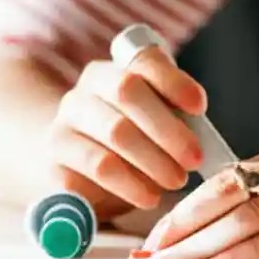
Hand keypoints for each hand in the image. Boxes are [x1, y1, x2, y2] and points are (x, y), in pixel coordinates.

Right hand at [47, 50, 205, 219]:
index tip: (200, 107)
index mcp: (111, 72)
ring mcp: (63, 125)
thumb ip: (173, 119)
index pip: (143, 61)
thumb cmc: (126, 143)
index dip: (173, 81)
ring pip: (114, 133)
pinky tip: (149, 196)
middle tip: (195, 158)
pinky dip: (129, 185)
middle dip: (168, 127)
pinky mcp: (54, 161)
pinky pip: (96, 169)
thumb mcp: (149, 125)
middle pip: (127, 92)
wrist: (71, 168)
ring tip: (176, 181)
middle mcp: (82, 92)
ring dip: (153, 159)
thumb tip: (204, 138)